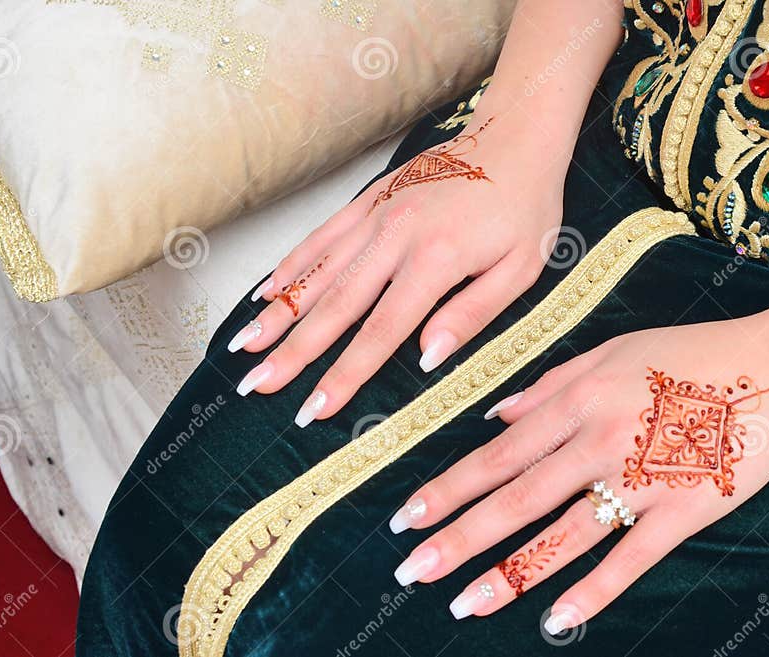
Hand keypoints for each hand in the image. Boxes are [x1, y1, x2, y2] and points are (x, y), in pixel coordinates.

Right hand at [229, 116, 567, 426]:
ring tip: (244, 346)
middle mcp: (395, 236)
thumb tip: (428, 358)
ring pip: (316, 271)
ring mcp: (376, 214)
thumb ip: (472, 313)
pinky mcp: (370, 198)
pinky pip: (321, 236)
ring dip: (279, 312)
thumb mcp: (521, 268)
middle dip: (292, 352)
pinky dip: (291, 265)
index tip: (313, 409)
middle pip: (334, 306)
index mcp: (435, 261)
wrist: (514, 136)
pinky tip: (266, 291)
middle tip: (255, 386)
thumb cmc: (525, 207)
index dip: (344, 375)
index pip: (380, 332)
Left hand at [387, 318, 768, 634]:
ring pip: (562, 535)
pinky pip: (630, 558)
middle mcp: (597, 442)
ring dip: (509, 573)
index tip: (406, 517)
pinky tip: (557, 620)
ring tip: (463, 603)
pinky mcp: (683, 511)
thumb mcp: (609, 351)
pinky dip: (594, 591)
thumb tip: (493, 417)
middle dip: (458, 537)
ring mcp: (640, 480)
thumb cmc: (688, 354)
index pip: (497, 456)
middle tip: (411, 570)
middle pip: (516, 500)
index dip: (447, 489)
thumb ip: (546, 385)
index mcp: (575, 401)